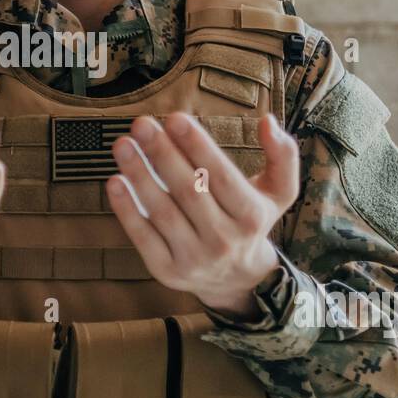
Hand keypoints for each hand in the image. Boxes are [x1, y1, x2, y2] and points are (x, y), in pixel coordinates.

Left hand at [105, 112, 299, 316]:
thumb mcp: (278, 192)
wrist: (237, 279)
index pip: (220, 175)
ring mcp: (194, 258)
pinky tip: (115, 182)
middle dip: (162, 154)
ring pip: (162, 212)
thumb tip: (268, 120)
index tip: (175, 118)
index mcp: (251, 215)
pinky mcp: (167, 271)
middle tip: (142, 124)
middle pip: (188, 191)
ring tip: (123, 146)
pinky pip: (143, 237)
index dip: (197, 146)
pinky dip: (126, 210)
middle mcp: (224, 240)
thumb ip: (282, 155)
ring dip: (139, 176)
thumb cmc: (251, 221)